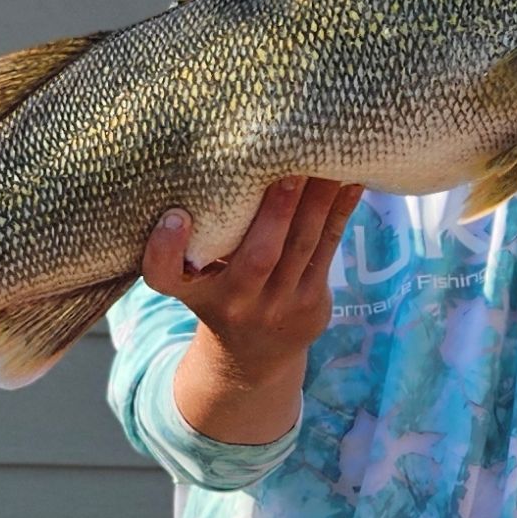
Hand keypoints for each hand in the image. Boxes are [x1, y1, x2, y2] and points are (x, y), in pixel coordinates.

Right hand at [142, 177, 362, 443]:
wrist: (252, 357)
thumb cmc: (217, 291)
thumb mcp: (194, 274)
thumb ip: (198, 233)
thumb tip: (220, 160)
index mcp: (193, 289)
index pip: (163, 275)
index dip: (165, 248)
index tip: (174, 216)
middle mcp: (233, 303)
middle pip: (257, 258)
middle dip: (277, 211)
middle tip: (291, 164)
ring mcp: (277, 307)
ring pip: (301, 248)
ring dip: (318, 202)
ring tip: (330, 160)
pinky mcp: (312, 304)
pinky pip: (327, 251)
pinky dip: (339, 213)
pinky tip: (352, 182)